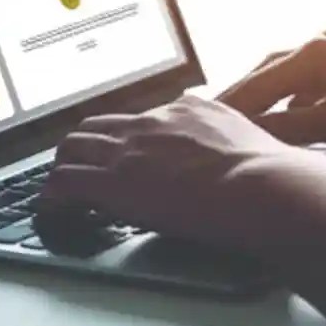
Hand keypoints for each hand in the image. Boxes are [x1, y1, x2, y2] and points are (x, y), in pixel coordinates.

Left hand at [35, 94, 299, 251]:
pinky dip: (54, 199)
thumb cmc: (271, 175)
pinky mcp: (114, 181)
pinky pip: (64, 183)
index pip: (142, 118)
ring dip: (65, 170)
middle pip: (96, 125)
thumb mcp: (251, 140)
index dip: (129, 140)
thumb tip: (242, 153)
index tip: (128, 158)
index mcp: (187, 111)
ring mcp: (129, 149)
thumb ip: (233, 139)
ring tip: (63, 195)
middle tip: (83, 173)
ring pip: (71, 147)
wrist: (262, 186)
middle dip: (85, 148)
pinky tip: (57, 214)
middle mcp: (152, 122)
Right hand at [218, 24, 325, 144]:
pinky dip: (299, 92)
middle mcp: (319, 41)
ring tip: (254, 119)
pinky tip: (303, 112)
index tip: (201, 126)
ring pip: (293, 71)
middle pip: (268, 71)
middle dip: (244, 97)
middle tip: (217, 121)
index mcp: (308, 56)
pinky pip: (316, 72)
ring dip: (272, 94)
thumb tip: (250, 136)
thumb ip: (290, 129)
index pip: (254, 86)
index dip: (227, 109)